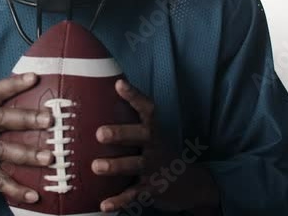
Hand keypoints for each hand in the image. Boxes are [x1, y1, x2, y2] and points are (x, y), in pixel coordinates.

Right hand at [0, 72, 53, 202]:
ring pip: (3, 151)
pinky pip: (0, 182)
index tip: (34, 77)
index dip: (13, 83)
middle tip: (48, 119)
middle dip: (26, 118)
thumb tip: (39, 107)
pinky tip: (34, 195)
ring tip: (48, 158)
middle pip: (1, 119)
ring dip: (27, 155)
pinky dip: (17, 189)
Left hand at [91, 79, 219, 212]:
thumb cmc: (160, 154)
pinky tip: (104, 205)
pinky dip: (119, 201)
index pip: (147, 109)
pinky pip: (134, 196)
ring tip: (96, 166)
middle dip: (121, 134)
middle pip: (141, 136)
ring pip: (135, 165)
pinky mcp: (152, 190)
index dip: (134, 96)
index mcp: (154, 131)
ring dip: (116, 166)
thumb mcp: (153, 136)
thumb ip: (132, 122)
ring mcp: (154, 169)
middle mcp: (155, 147)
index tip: (119, 84)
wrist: (190, 184)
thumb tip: (107, 95)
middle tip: (100, 133)